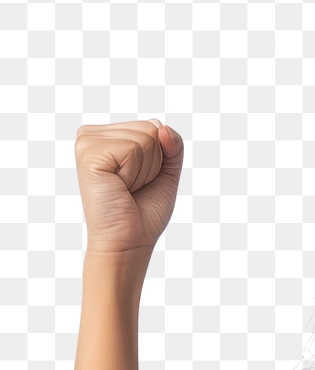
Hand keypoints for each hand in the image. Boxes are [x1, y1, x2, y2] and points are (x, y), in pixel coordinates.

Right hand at [74, 119, 183, 256]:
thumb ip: (172, 146)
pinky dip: (135, 173)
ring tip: (124, 188)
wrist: (129, 242)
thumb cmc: (143, 212)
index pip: (154, 127)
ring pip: (145, 138)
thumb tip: (163, 127)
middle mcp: (93, 134)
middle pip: (151, 130)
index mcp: (107, 136)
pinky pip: (133, 148)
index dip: (158, 160)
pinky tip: (118, 186)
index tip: (139, 181)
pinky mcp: (88, 153)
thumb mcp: (166, 174)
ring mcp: (87, 142)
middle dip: (152, 165)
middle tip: (132, 187)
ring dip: (144, 171)